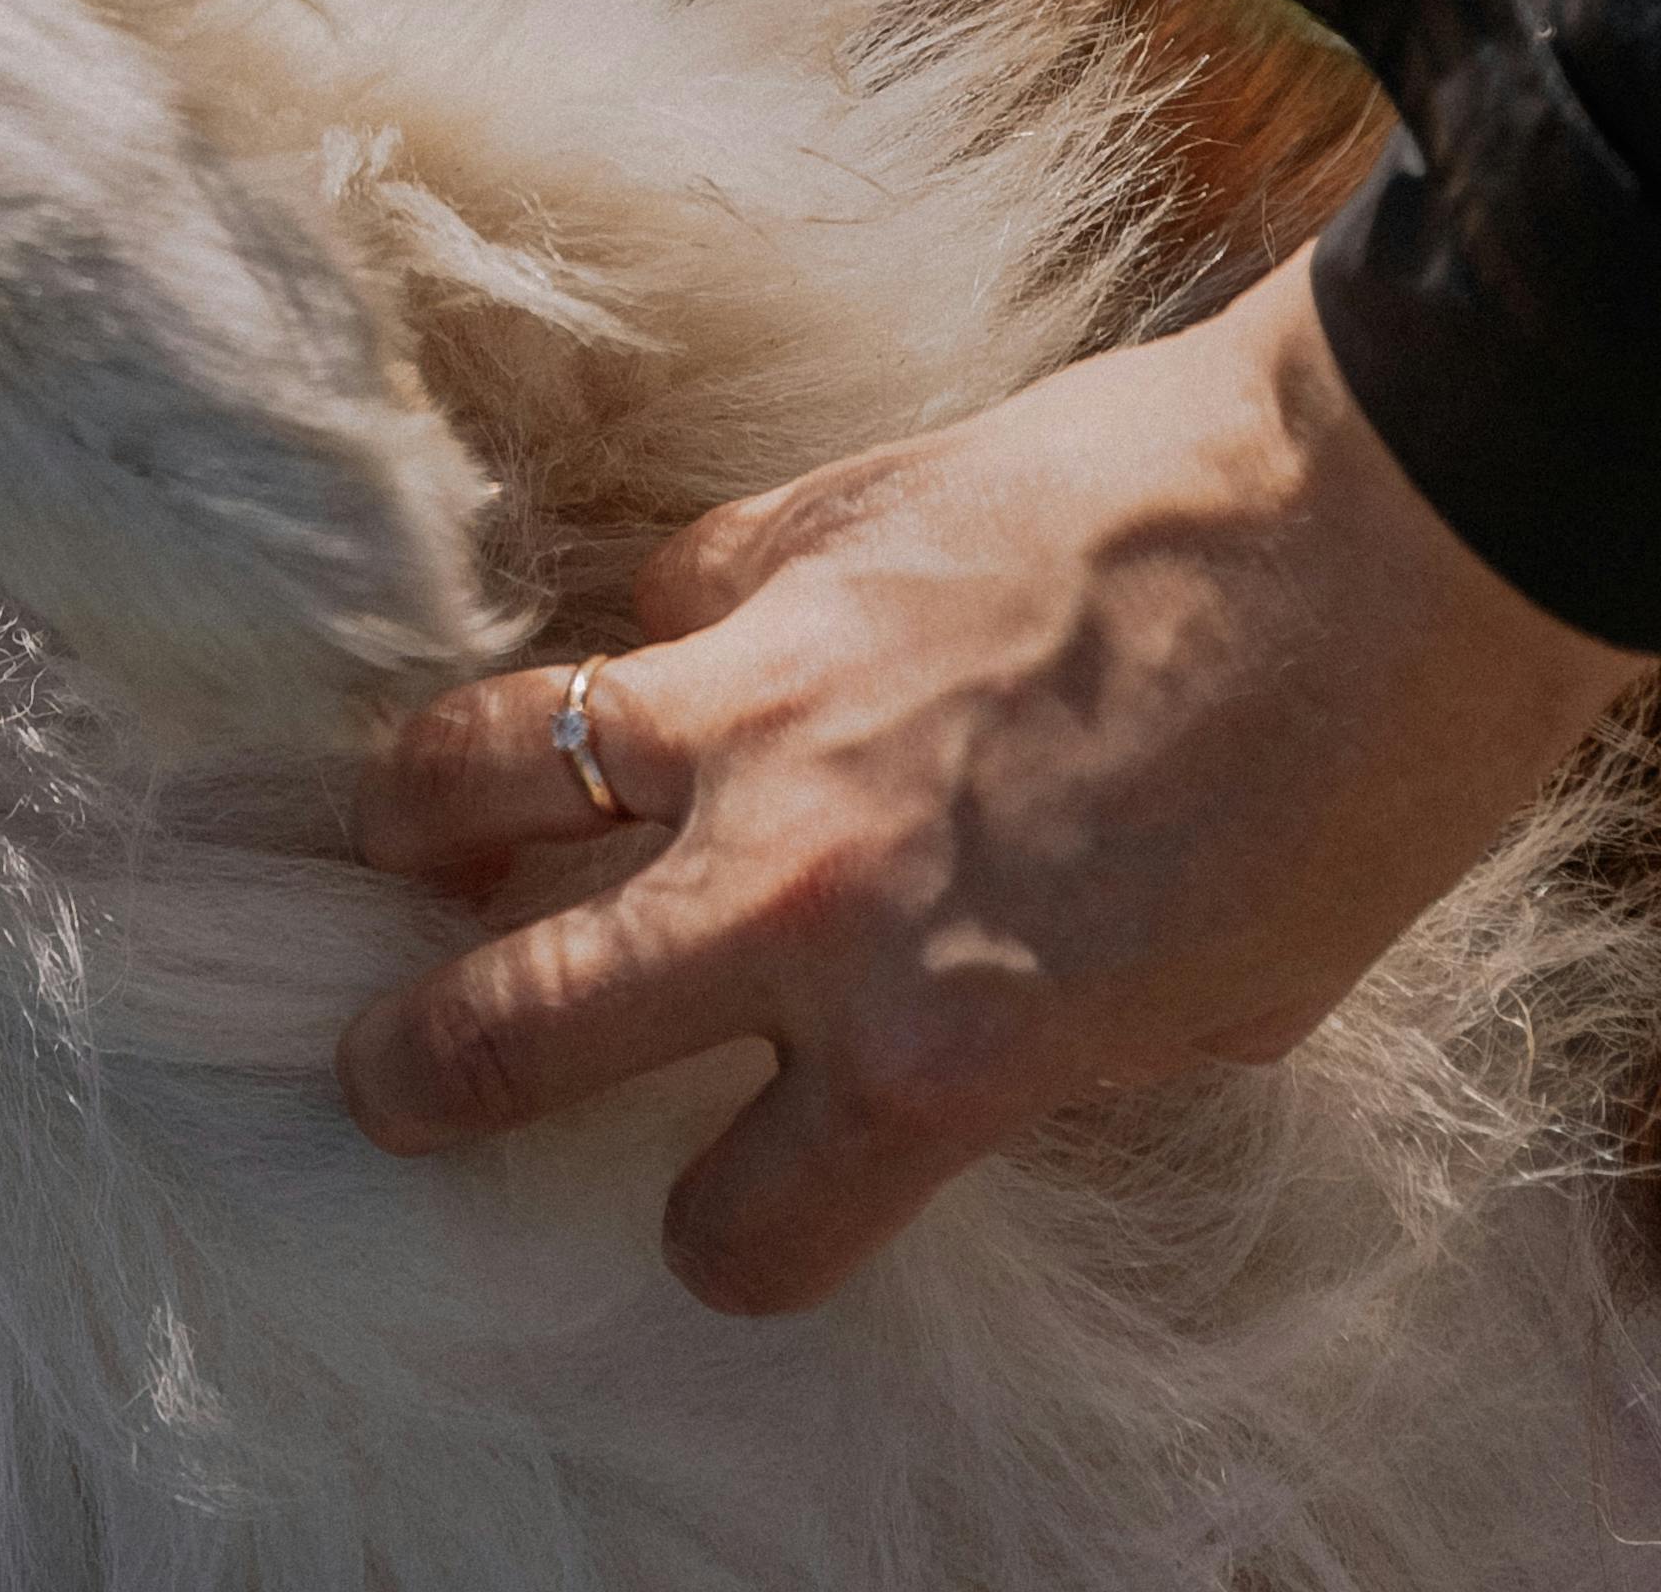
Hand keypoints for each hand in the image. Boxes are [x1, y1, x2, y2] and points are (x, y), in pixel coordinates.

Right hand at [338, 247, 1635, 1314]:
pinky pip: (655, 600)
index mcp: (930, 1051)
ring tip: (402, 830)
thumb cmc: (1344, 789)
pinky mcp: (783, 534)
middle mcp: (803, 892)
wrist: (1370, 527)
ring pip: (485, 769)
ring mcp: (766, 696)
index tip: (739, 1202)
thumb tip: (946, 1022)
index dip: (736, 1232)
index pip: (738, 1226)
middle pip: (517, 1022)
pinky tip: (685, 651)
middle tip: (389, 1071)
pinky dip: (658, 641)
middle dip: (426, 1067)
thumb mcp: (1205, 1011)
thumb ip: (1030, 1041)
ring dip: (424, 818)